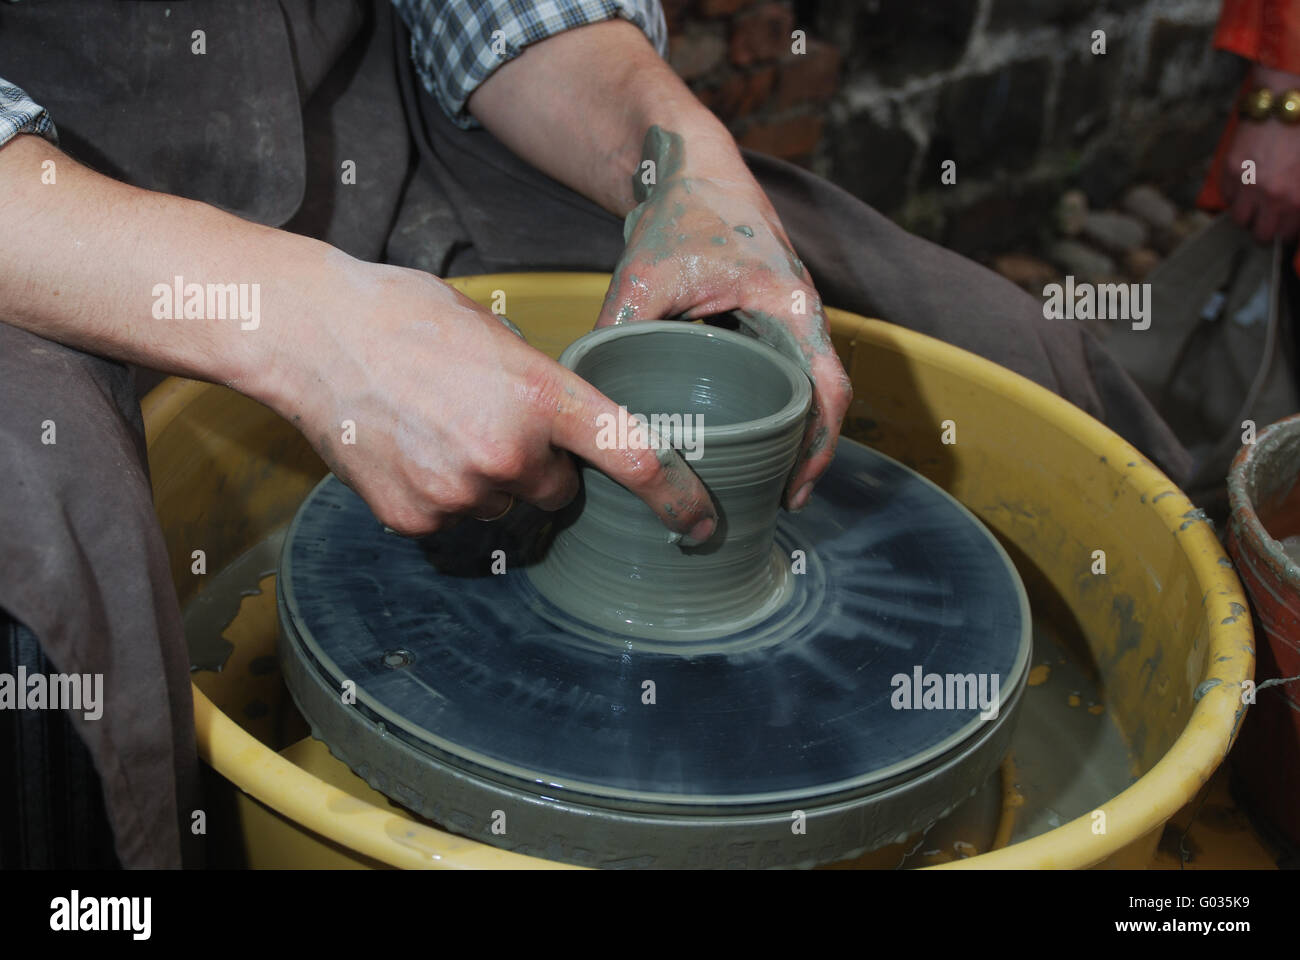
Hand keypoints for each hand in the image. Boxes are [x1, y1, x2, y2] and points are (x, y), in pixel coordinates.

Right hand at [265, 257, 718, 540]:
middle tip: (491, 421)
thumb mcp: (495, 334)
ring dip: (485, 478)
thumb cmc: (404, 315)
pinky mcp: (414, 518)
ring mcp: (458, 491)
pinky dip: (438, 491)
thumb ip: (542, 387)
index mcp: (539, 396)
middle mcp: (507, 453)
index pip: (632, 456)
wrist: (310, 334)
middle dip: (540, 465)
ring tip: (436, 425)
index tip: (701, 520)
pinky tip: (407, 447)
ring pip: (501, 503)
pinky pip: (451, 516)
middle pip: (557, 489)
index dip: (676, 495)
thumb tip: (568, 430)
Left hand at [595, 127, 852, 511]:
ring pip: (799, 391)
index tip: (797, 492)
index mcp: (792, 306)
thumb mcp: (645, 275)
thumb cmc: (680, 214)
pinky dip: (763, 410)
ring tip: (759, 486)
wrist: (691, 168)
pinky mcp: (763, 323)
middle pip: (820, 401)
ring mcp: (785, 321)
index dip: (819, 449)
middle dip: (805, 455)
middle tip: (777, 505)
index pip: (828, 391)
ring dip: (787, 436)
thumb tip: (589, 394)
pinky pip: (775, 376)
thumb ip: (621, 330)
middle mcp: (800, 317)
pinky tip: (735, 440)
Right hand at [1222, 65, 1299, 243]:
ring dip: (1247, 214)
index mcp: (1296, 199)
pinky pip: (1228, 198)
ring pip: (1240, 219)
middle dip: (1264, 229)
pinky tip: (1247, 183)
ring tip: (1255, 203)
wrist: (1284, 105)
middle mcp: (1271, 197)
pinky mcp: (1230, 172)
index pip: (1285, 235)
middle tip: (1268, 219)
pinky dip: (1235, 195)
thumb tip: (1293, 212)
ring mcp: (1248, 185)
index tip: (1285, 225)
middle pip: (1259, 234)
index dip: (1285, 231)